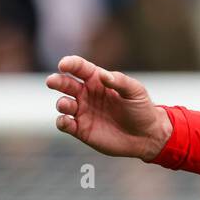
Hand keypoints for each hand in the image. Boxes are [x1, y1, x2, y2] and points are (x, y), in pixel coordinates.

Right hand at [46, 55, 171, 160]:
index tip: (64, 64)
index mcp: (98, 80)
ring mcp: (82, 111)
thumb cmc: (141, 109)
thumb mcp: (136, 92)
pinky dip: (61, 122)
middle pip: (66, 84)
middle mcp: (86, 94)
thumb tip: (103, 75)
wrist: (146, 136)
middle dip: (57, 81)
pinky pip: (64, 124)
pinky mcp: (80, 129)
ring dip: (62, 103)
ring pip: (63, 104)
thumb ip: (119, 82)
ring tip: (67, 105)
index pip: (80, 68)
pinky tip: (67, 121)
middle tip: (52, 81)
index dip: (70, 64)